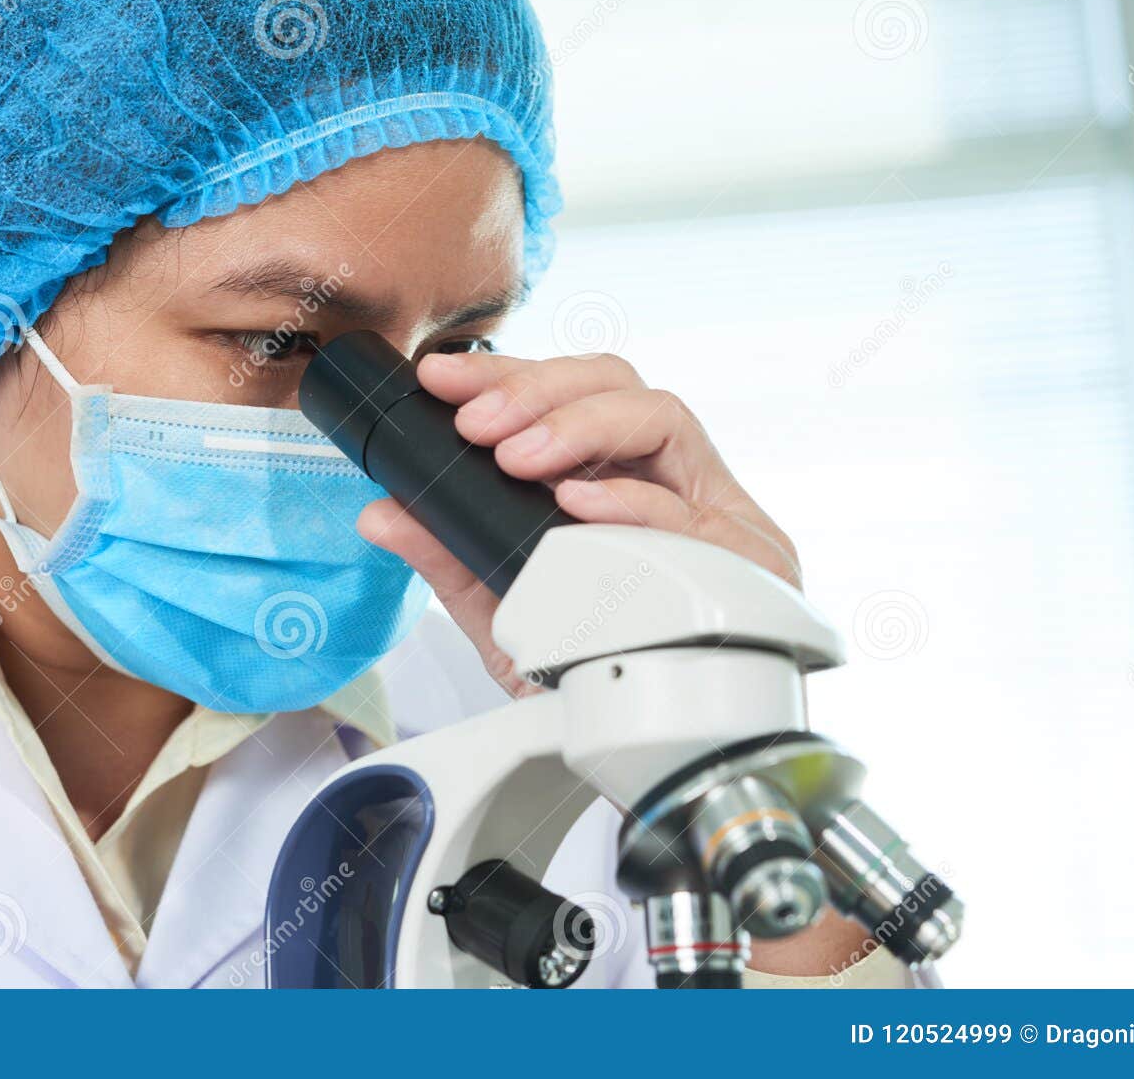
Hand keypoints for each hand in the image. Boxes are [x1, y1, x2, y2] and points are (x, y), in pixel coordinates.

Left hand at [357, 351, 800, 695]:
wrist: (637, 760)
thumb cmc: (589, 676)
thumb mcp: (504, 610)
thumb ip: (450, 555)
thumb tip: (383, 512)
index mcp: (623, 475)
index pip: (573, 392)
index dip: (509, 373)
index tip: (441, 378)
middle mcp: (675, 482)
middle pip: (621, 384)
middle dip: (538, 390)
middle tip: (474, 424)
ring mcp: (717, 515)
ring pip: (665, 417)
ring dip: (579, 427)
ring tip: (516, 457)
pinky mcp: (750, 563)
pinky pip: (695, 513)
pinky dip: (632, 499)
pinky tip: (578, 503)